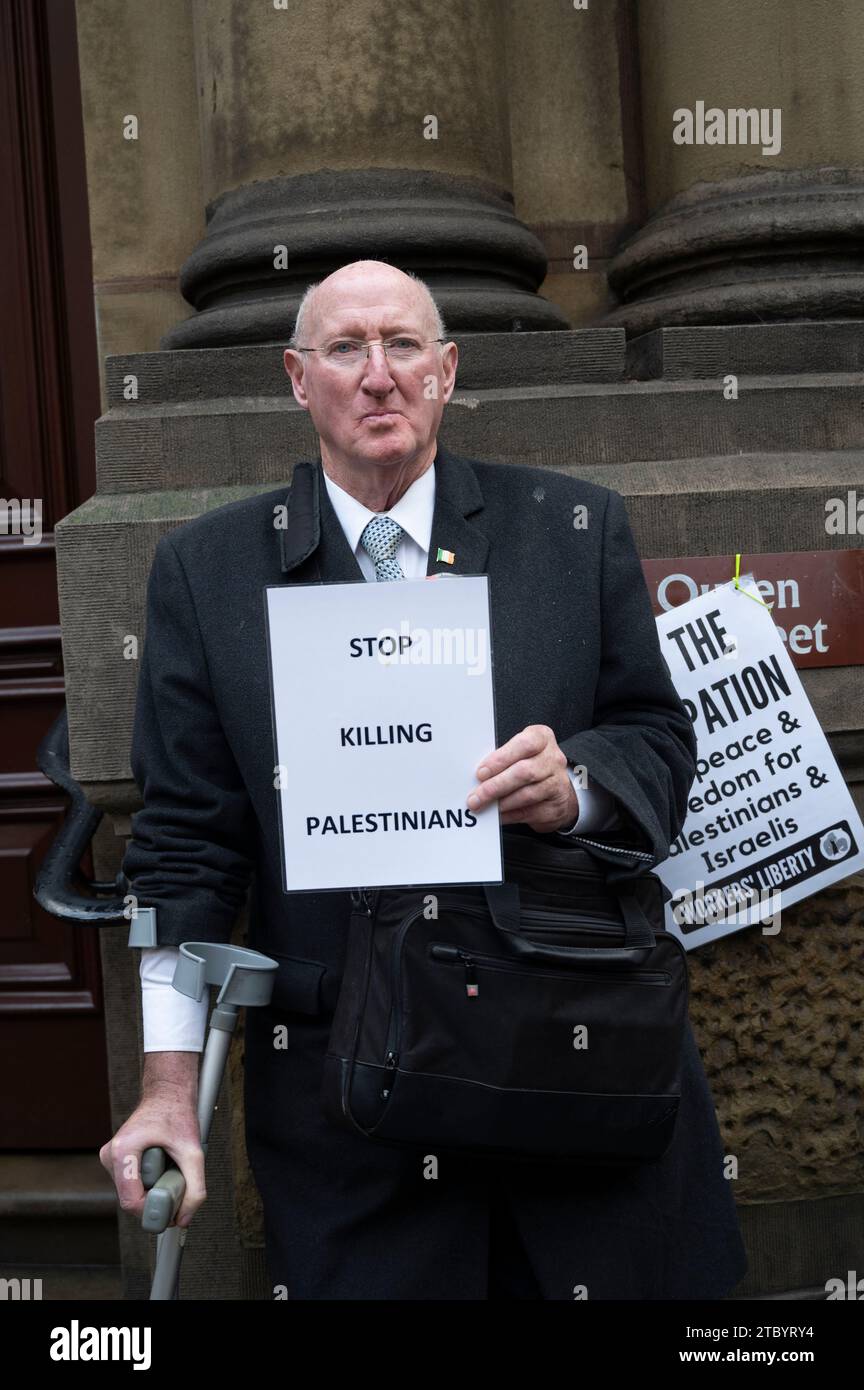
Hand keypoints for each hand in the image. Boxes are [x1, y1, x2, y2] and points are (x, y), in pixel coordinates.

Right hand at [99, 1092, 205, 1229]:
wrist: (168, 1092)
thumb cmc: (177, 1113)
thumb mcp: (193, 1152)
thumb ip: (195, 1188)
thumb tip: (183, 1219)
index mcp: (122, 1152)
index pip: (130, 1201)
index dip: (153, 1211)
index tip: (172, 1209)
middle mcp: (110, 1156)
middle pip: (131, 1199)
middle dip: (156, 1198)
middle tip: (177, 1180)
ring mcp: (111, 1159)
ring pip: (133, 1192)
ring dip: (154, 1189)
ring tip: (170, 1166)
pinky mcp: (117, 1161)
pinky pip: (134, 1184)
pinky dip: (151, 1182)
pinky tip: (163, 1164)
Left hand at [465, 724, 578, 833]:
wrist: (557, 791)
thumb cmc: (532, 766)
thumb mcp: (519, 753)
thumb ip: (503, 759)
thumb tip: (477, 775)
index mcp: (542, 739)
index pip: (524, 745)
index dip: (500, 759)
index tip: (481, 772)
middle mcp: (553, 759)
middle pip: (524, 772)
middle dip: (495, 785)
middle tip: (476, 796)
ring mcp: (557, 783)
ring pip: (526, 795)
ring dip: (501, 802)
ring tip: (484, 806)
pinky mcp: (556, 806)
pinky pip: (529, 812)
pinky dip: (509, 815)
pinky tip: (497, 816)